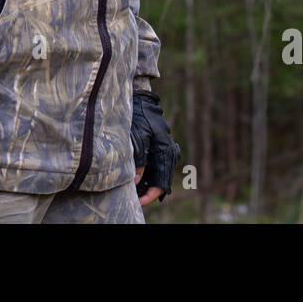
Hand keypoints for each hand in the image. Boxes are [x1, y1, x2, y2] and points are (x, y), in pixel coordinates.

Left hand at [130, 89, 180, 206]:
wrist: (141, 100)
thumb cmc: (138, 116)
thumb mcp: (136, 137)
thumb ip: (137, 159)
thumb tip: (136, 182)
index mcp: (166, 150)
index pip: (163, 180)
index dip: (151, 194)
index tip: (139, 201)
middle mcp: (168, 152)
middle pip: (161, 179)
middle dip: (148, 191)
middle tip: (135, 199)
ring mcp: (164, 150)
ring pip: (158, 174)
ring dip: (147, 184)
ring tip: (133, 192)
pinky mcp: (158, 148)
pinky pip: (155, 166)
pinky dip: (147, 175)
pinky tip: (136, 180)